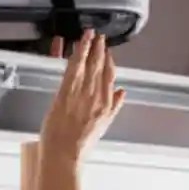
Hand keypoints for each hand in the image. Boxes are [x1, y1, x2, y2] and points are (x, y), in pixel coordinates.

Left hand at [38, 29, 126, 160]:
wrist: (65, 154)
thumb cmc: (80, 144)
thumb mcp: (104, 126)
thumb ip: (115, 106)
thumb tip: (123, 92)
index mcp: (107, 105)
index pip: (111, 78)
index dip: (110, 62)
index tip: (109, 53)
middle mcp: (97, 97)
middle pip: (100, 68)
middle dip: (101, 50)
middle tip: (100, 37)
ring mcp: (81, 95)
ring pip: (87, 65)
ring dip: (89, 47)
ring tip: (89, 34)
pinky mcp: (65, 93)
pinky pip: (72, 69)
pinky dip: (76, 54)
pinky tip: (76, 44)